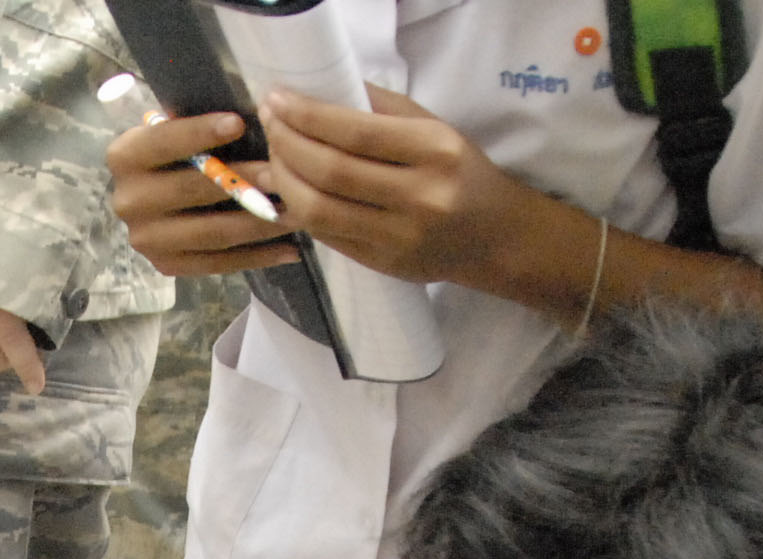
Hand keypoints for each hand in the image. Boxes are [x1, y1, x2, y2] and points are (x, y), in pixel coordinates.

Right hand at [106, 110, 299, 276]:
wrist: (150, 199)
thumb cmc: (175, 153)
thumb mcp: (174, 130)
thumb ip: (198, 125)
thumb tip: (254, 115)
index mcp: (125, 157)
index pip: (163, 142)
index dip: (200, 132)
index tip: (240, 123)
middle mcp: (128, 201)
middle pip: (191, 190)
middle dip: (241, 181)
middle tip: (281, 174)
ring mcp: (146, 239)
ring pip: (211, 232)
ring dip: (257, 223)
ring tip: (295, 212)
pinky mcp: (166, 266)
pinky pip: (217, 263)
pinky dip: (256, 257)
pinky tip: (289, 249)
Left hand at [257, 85, 542, 287]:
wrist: (494, 235)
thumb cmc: (459, 171)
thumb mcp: (434, 128)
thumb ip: (381, 108)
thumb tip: (319, 91)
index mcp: (435, 151)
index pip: (356, 133)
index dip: (307, 116)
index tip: (277, 100)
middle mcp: (420, 196)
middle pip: (331, 172)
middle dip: (287, 145)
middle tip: (269, 125)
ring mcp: (400, 236)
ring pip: (320, 210)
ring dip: (284, 181)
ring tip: (272, 158)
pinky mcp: (384, 263)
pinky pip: (327, 235)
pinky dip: (300, 210)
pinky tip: (288, 190)